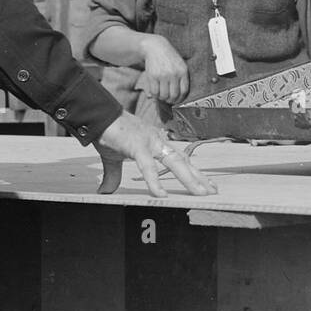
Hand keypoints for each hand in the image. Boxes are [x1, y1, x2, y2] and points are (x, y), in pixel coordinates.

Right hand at [93, 111, 216, 197]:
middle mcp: (158, 141)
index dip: (194, 171)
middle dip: (199, 177)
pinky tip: (161, 194)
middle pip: (184, 161)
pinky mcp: (136, 146)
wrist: (97, 116)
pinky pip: (148, 166)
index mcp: (156, 142)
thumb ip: (114, 175)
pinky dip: (155, 181)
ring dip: (189, 179)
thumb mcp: (113, 158)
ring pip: (175, 163)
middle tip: (213, 191)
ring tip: (199, 193)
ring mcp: (150, 142)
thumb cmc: (107, 133)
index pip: (180, 158)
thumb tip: (106, 191)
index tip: (207, 183)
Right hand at [139, 34, 189, 104]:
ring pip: (164, 95)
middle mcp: (174, 74)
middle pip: (174, 95)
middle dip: (171, 101)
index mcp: (183, 71)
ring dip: (162, 98)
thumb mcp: (180, 65)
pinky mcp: (153, 76)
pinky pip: (155, 92)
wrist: (156, 47)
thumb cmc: (169, 58)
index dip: (180, 99)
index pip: (184, 91)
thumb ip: (181, 79)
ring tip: (162, 95)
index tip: (177, 100)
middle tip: (168, 100)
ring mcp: (163, 75)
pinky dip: (155, 95)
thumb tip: (180, 96)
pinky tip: (156, 93)